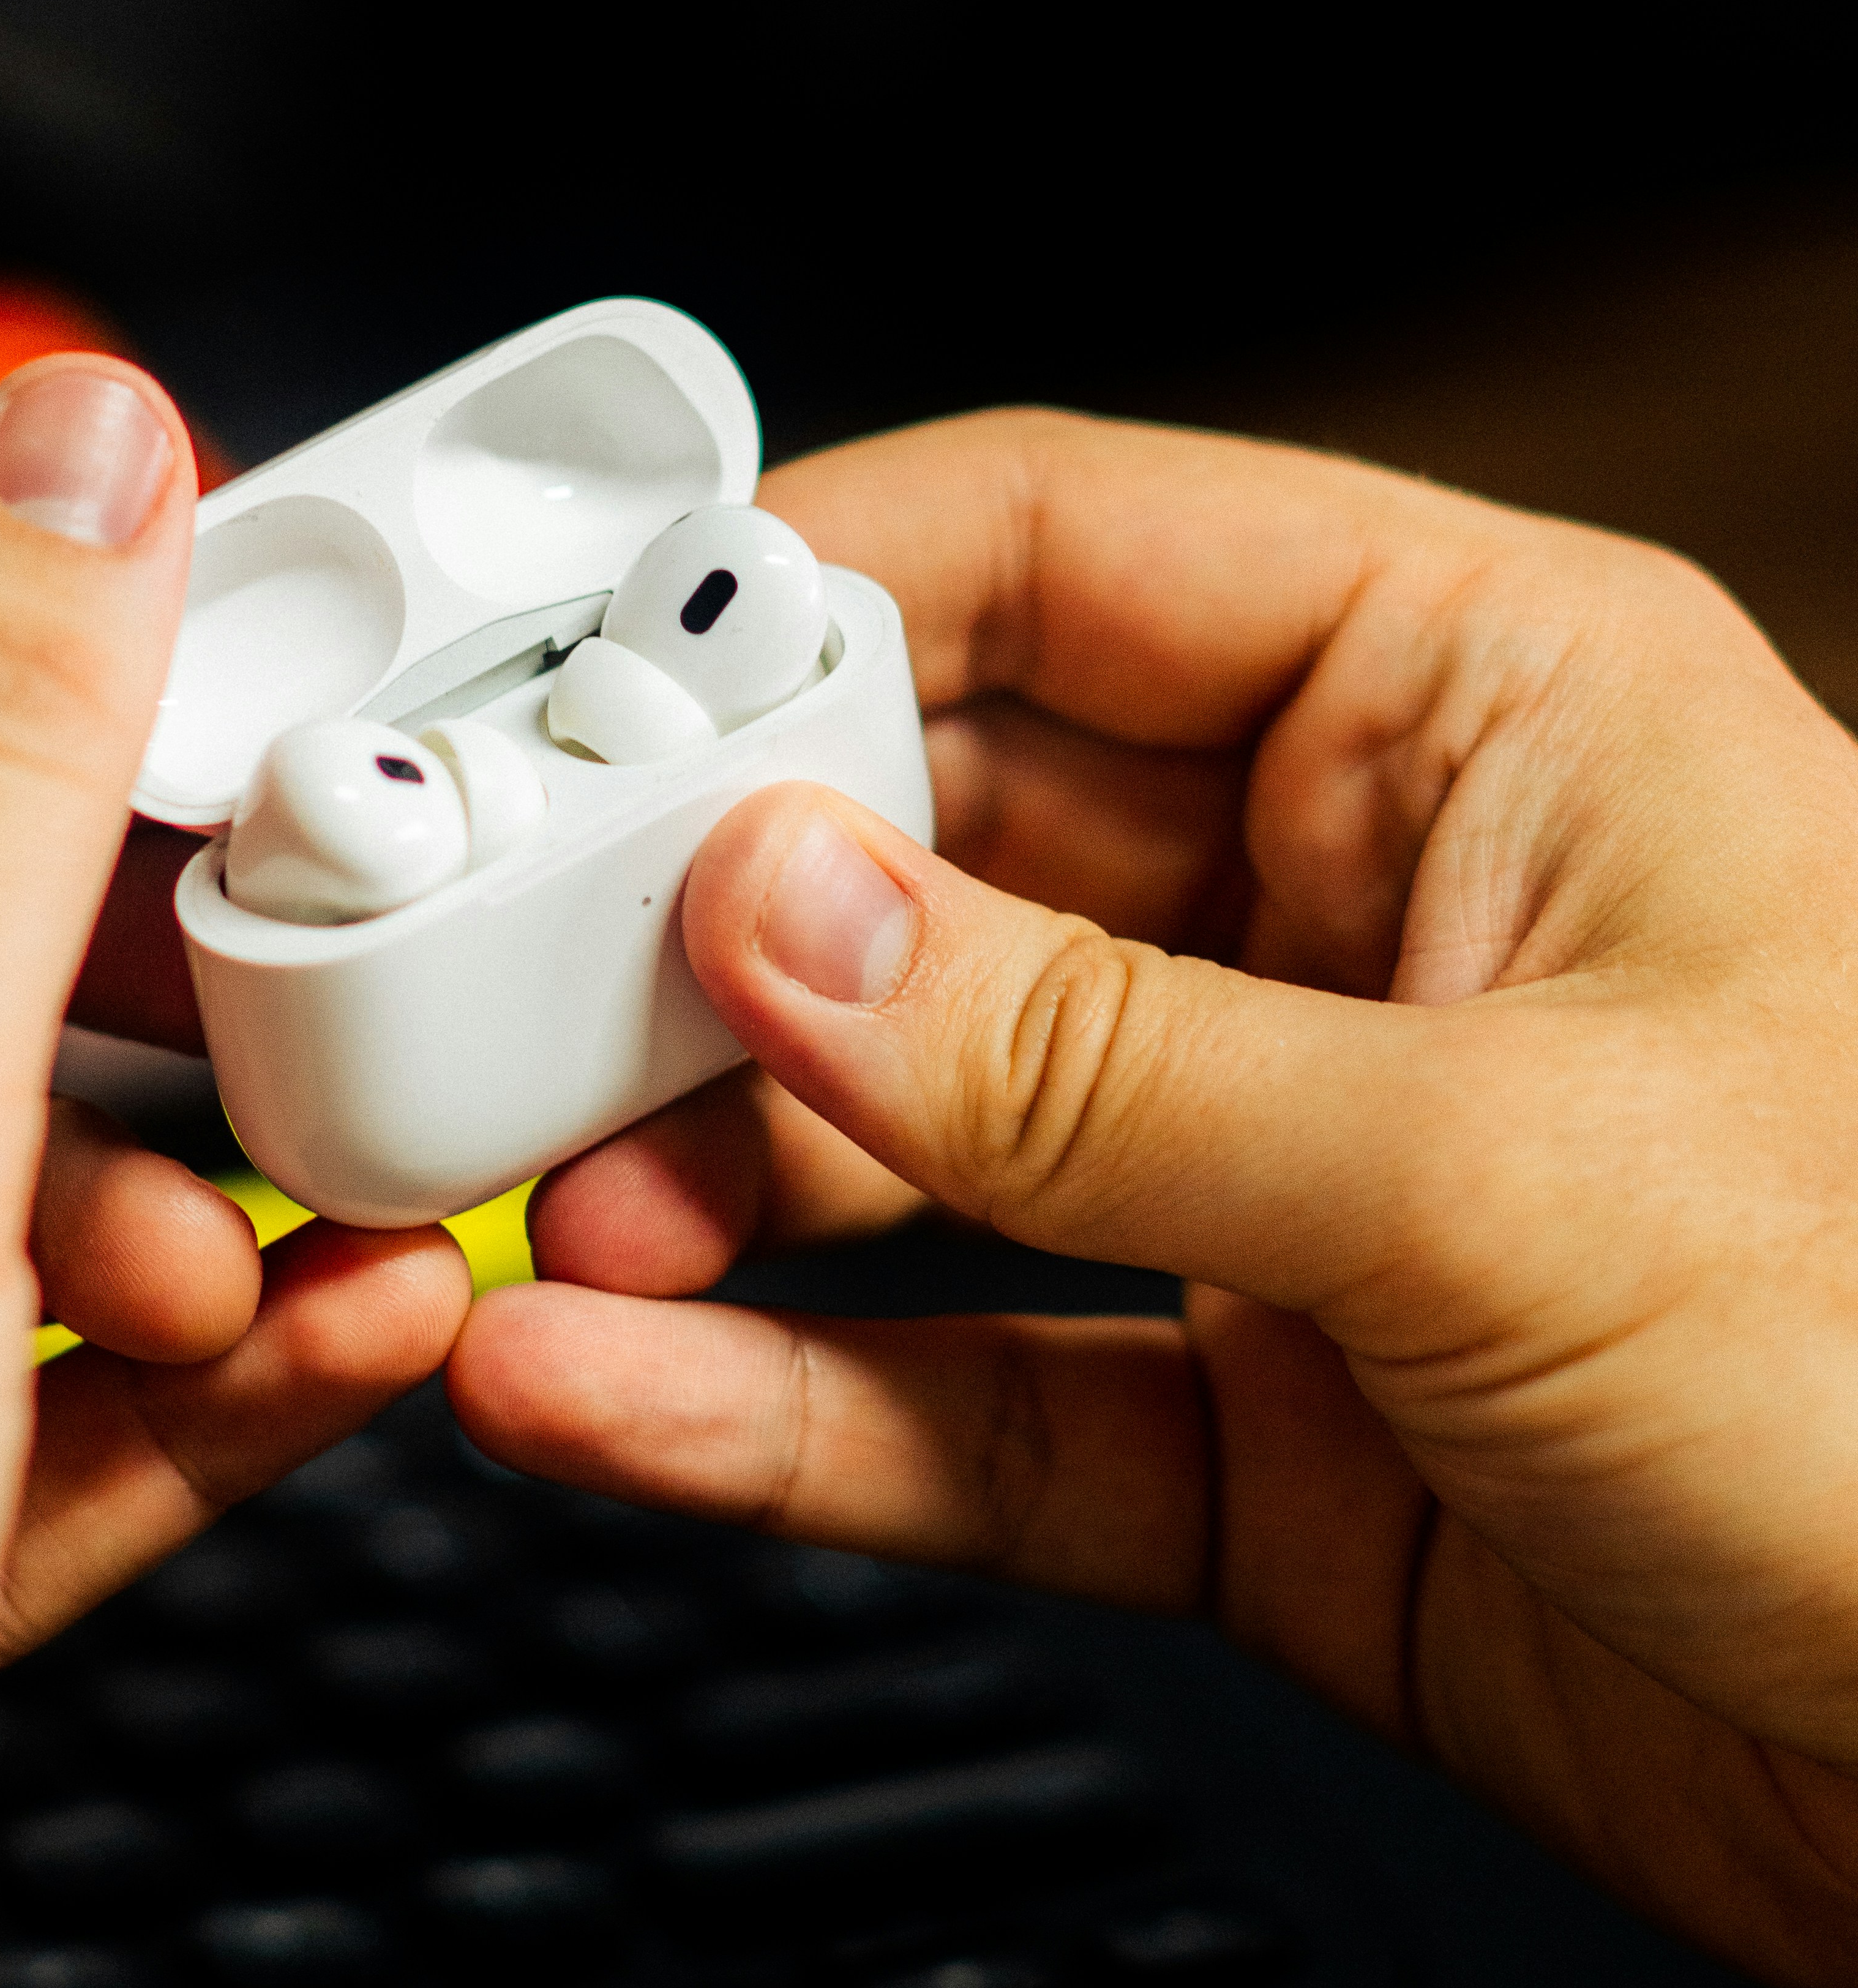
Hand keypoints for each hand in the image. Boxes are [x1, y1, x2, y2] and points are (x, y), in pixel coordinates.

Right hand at [452, 409, 1857, 1987]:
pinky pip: (969, 1390)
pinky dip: (786, 1409)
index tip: (573, 679)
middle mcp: (1365, 922)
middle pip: (944, 846)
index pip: (1066, 559)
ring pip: (919, 1132)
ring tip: (529, 1213)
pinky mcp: (1256, 1428)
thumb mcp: (1499, 1167)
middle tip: (488, 982)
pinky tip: (618, 1400)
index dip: (805, 597)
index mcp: (1480, 718)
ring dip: (709, 1177)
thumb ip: (1098, 1055)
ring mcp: (1289, 1180)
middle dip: (705, 919)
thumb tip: (780, 918)